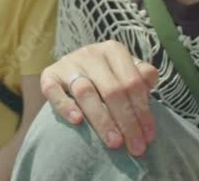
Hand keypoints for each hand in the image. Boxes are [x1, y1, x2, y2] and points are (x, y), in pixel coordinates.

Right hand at [39, 40, 158, 156]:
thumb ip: (141, 77)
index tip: (148, 138)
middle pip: (112, 89)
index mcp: (114, 50)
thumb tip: (149, 81)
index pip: (132, 82)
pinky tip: (77, 121)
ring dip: (102, 120)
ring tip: (114, 142)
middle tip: (135, 148)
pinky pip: (53, 90)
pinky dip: (65, 106)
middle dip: (127, 122)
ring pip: (85, 92)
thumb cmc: (107, 78)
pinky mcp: (49, 75)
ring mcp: (68, 63)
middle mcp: (90, 53)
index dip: (143, 111)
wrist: (72, 73)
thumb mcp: (126, 73)